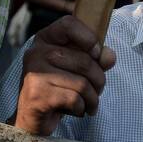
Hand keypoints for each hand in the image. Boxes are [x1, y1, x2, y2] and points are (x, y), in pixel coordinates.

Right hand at [14, 15, 115, 135]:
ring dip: (93, 98)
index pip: (69, 24)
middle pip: (84, 60)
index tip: (96, 53)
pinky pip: (74, 99)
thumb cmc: (57, 87)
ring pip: (82, 84)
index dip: (88, 37)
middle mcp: (36, 52)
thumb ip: (94, 58)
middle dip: (99, 80)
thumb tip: (109, 56)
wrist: (32, 117)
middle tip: (98, 90)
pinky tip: (77, 110)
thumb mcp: (76, 68)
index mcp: (45, 39)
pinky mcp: (38, 95)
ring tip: (90, 104)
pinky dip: (82, 108)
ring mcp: (35, 73)